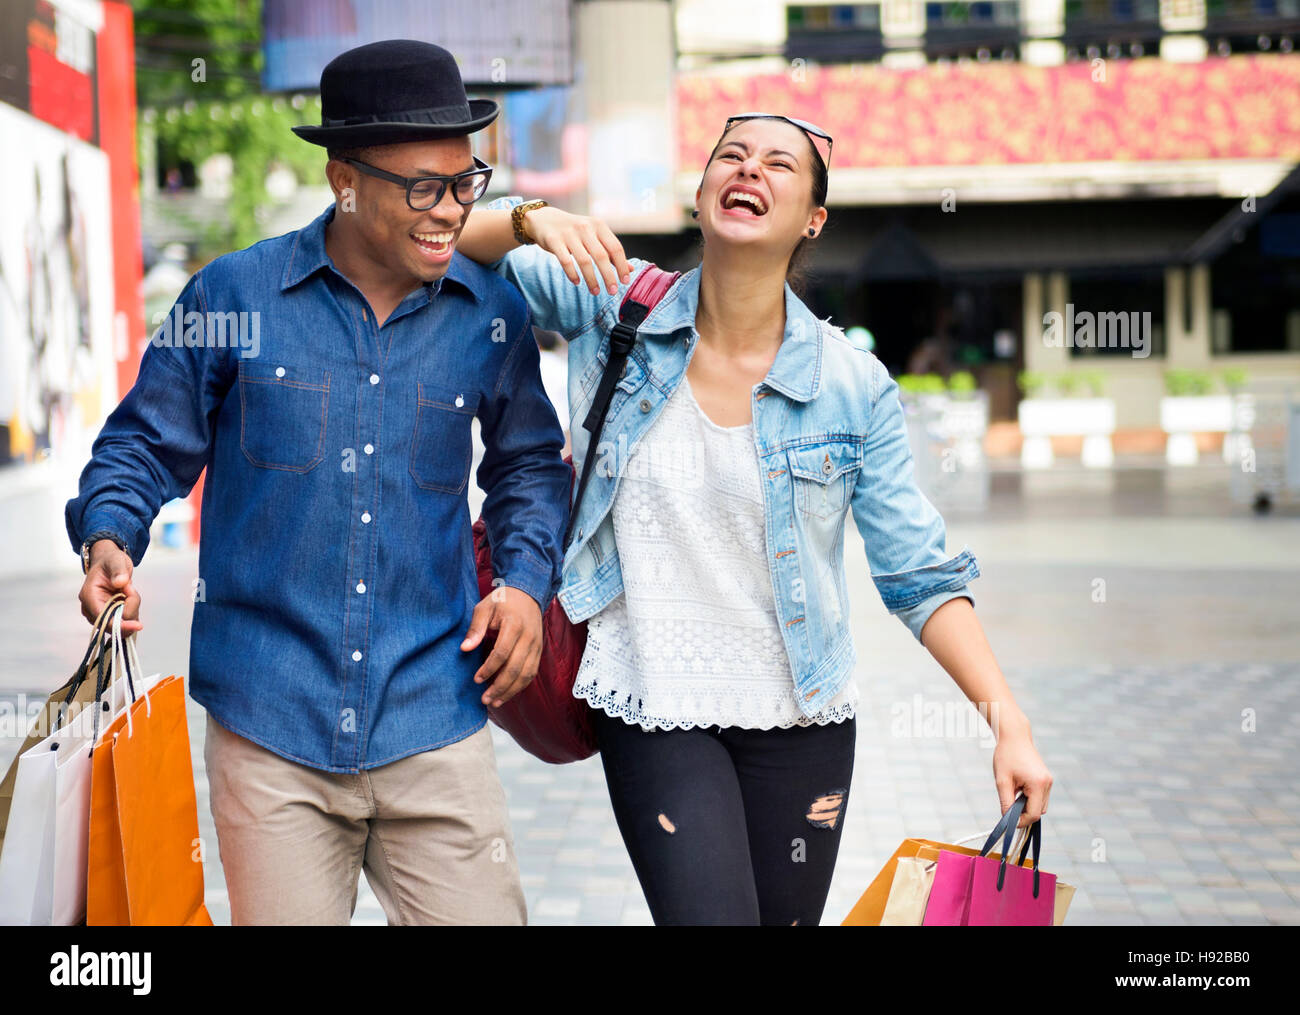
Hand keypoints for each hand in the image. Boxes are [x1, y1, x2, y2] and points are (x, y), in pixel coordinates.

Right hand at [79, 540, 142, 633]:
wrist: (109, 562)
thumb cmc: (110, 561)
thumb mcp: (116, 561)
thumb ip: (119, 571)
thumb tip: (120, 582)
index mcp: (89, 596)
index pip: (103, 619)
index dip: (120, 624)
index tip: (138, 625)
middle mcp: (91, 608)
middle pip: (114, 624)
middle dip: (129, 610)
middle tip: (131, 590)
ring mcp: (99, 613)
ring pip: (121, 623)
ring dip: (131, 609)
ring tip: (128, 590)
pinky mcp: (108, 614)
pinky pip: (124, 621)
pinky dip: (131, 611)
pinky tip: (129, 597)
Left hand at [460, 585, 542, 707]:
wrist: (528, 594)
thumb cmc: (503, 601)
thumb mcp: (484, 607)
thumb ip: (476, 628)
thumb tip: (465, 648)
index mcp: (514, 625)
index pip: (502, 653)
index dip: (489, 669)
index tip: (476, 679)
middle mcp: (529, 637)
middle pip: (515, 668)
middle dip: (500, 687)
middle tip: (485, 699)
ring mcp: (536, 645)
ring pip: (526, 674)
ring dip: (511, 691)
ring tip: (495, 702)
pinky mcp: (539, 651)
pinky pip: (532, 673)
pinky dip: (520, 686)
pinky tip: (508, 693)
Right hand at [522, 206, 632, 296]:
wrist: (545, 219)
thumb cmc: (575, 232)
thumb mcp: (594, 236)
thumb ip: (610, 252)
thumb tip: (630, 270)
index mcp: (598, 226)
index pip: (615, 248)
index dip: (622, 266)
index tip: (624, 282)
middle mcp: (585, 228)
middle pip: (601, 256)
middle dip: (608, 276)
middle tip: (612, 291)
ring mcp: (569, 233)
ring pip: (584, 261)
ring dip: (591, 279)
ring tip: (595, 292)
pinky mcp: (554, 240)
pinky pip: (565, 261)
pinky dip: (572, 274)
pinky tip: (577, 283)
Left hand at [992, 726, 1051, 827]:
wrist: (1014, 736)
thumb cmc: (1006, 756)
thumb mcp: (1002, 781)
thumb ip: (1006, 802)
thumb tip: (1008, 819)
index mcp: (1038, 784)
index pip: (1034, 814)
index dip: (1022, 821)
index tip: (1009, 821)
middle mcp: (1047, 784)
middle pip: (1039, 811)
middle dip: (1024, 814)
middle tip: (1008, 808)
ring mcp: (1048, 781)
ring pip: (1041, 805)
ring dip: (1027, 806)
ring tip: (1012, 794)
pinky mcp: (1046, 779)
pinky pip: (1040, 796)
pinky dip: (1030, 798)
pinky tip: (1018, 789)